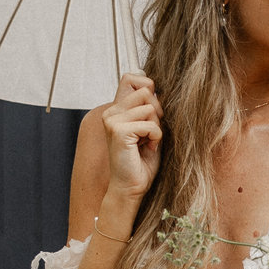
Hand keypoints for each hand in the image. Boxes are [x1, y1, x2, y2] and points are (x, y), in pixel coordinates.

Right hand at [102, 73, 161, 205]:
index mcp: (116, 109)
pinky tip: (146, 150)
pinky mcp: (118, 131)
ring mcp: (113, 120)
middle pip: (146, 91)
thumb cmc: (142, 162)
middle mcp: (111, 112)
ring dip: (156, 129)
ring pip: (151, 108)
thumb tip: (155, 87)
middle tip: (151, 134)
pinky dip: (156, 139)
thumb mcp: (149, 129)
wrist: (131, 187)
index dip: (152, 95)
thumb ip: (150, 108)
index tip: (152, 119)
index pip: (136, 80)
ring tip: (147, 144)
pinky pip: (151, 125)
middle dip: (157, 113)